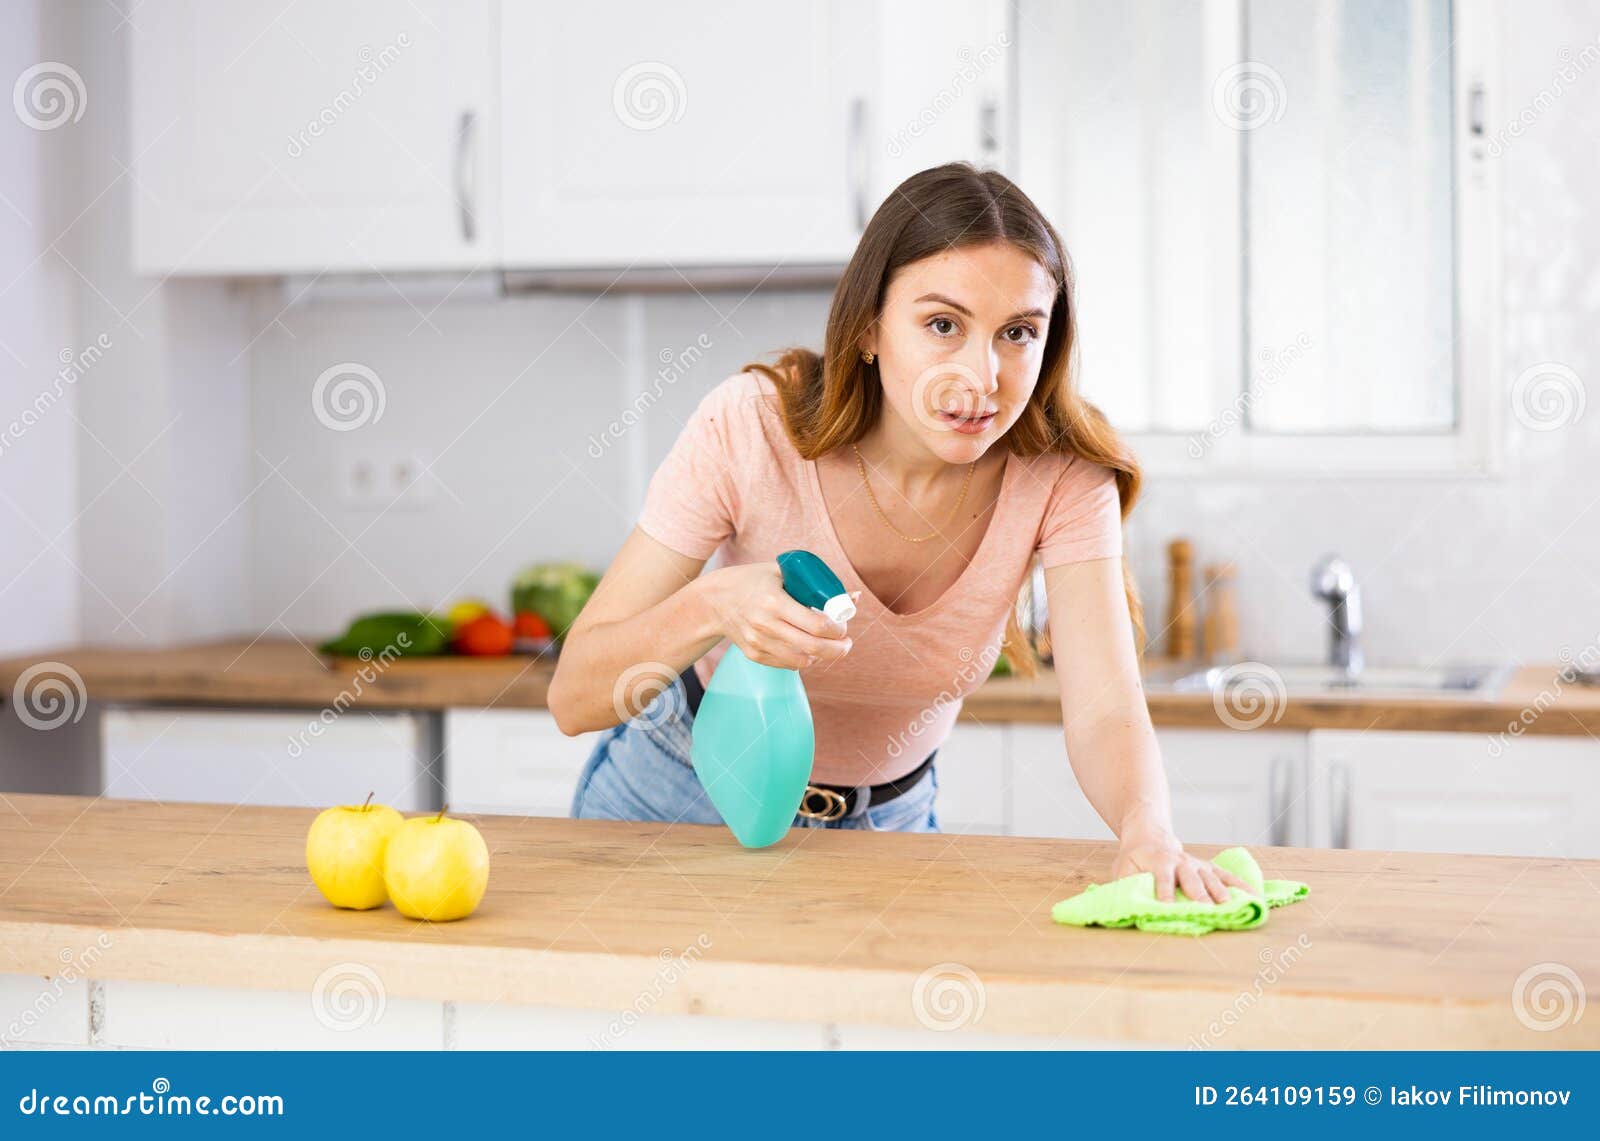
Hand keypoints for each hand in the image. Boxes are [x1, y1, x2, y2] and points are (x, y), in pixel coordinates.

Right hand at [703, 562, 852, 669]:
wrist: (715, 600)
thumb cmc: (754, 581)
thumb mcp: (782, 572)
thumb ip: (816, 583)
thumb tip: (854, 597)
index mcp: (774, 601)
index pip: (816, 625)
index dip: (837, 629)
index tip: (843, 626)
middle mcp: (765, 625)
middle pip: (813, 648)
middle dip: (837, 649)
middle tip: (846, 644)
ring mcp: (758, 642)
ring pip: (802, 661)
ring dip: (822, 657)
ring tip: (830, 647)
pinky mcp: (754, 654)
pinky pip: (787, 664)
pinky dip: (803, 659)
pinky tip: (808, 650)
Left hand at [1111, 825, 1254, 903]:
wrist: (1150, 837)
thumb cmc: (1134, 859)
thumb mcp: (1122, 868)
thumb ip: (1125, 885)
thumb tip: (1125, 906)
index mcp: (1158, 861)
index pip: (1163, 878)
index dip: (1165, 892)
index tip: (1169, 907)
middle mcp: (1181, 862)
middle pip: (1192, 879)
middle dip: (1199, 894)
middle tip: (1207, 909)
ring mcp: (1198, 865)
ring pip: (1212, 879)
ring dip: (1221, 893)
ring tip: (1231, 907)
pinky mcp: (1209, 869)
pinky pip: (1228, 877)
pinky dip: (1242, 887)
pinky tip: (1256, 898)